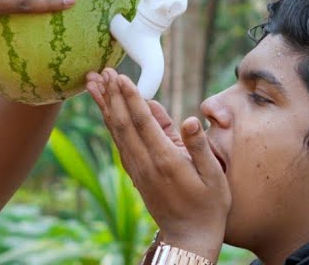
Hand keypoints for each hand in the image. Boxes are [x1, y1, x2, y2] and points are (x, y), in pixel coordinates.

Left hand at [86, 69, 226, 260]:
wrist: (190, 237)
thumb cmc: (209, 205)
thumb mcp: (214, 176)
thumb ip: (200, 147)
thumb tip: (190, 120)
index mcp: (166, 160)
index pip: (143, 123)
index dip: (131, 98)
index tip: (121, 77)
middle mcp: (146, 164)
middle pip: (123, 123)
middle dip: (112, 95)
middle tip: (103, 71)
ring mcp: (137, 170)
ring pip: (116, 132)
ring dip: (105, 106)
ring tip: (94, 84)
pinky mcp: (135, 173)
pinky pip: (119, 143)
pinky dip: (110, 122)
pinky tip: (105, 110)